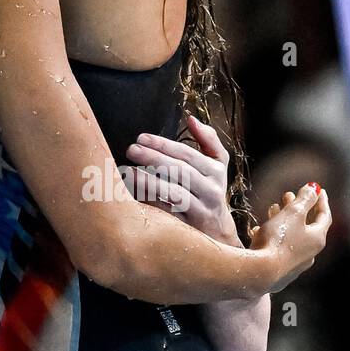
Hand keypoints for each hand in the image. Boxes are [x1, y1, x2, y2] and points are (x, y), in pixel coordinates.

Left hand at [125, 115, 240, 246]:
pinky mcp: (191, 228)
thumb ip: (208, 140)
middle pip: (181, 171)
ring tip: (129, 172)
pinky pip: (168, 213)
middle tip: (131, 149)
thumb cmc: (210, 191)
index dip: (164, 144)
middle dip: (154, 158)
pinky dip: (152, 203)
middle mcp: (212, 190)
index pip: (187, 154)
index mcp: (216, 170)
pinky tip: (134, 194)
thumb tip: (191, 118)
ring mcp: (202, 210)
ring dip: (150, 181)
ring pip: (175, 193)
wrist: (220, 232)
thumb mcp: (217, 165)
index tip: (141, 137)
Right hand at [248, 183, 330, 293]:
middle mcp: (310, 252)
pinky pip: (279, 247)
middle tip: (289, 195)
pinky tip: (259, 230)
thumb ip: (304, 200)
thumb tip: (313, 188)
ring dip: (284, 220)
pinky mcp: (280, 269)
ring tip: (273, 207)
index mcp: (317, 238)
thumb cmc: (278, 240)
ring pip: (292, 236)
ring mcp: (295, 262)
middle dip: (298, 209)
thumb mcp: (292, 214)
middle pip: (307, 226)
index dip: (321, 201)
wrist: (261, 272)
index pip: (324, 216)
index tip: (318, 189)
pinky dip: (273, 235)